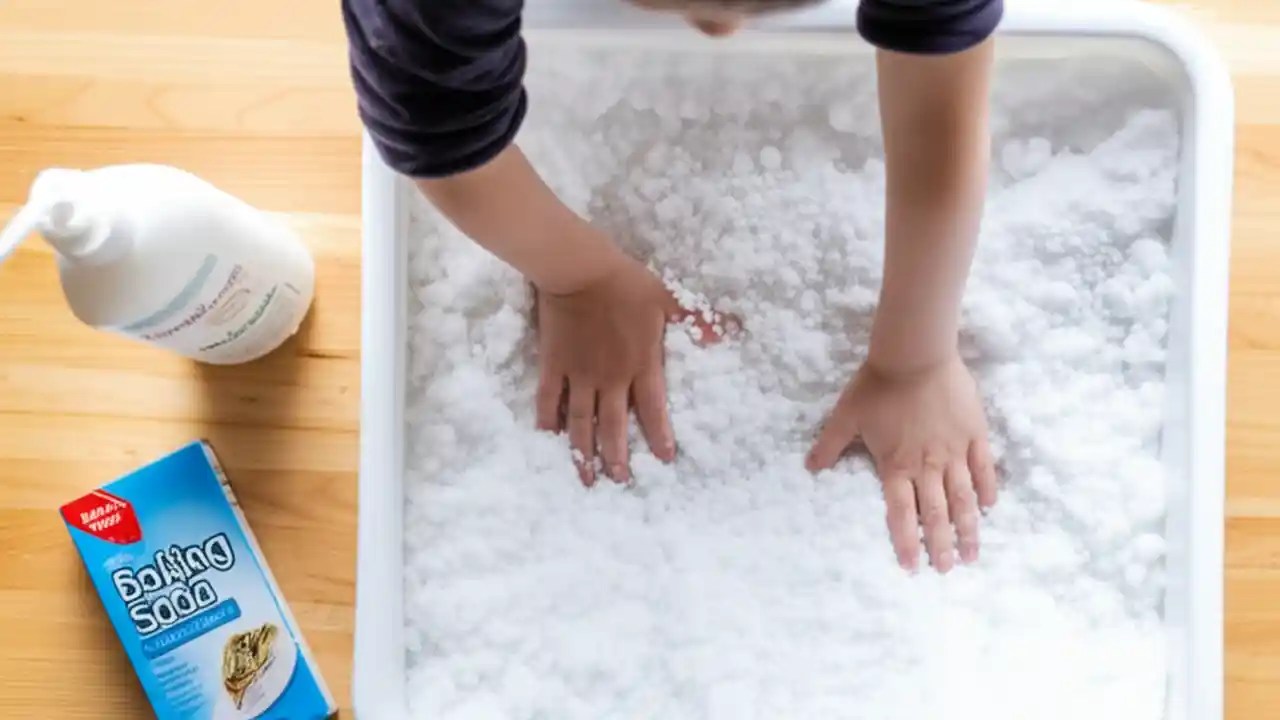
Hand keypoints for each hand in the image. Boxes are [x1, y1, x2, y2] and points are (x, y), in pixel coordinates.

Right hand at [534, 256, 681, 485]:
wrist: (579, 270)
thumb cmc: (626, 284)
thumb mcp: (669, 299)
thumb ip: (695, 320)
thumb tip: (728, 332)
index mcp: (641, 365)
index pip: (653, 409)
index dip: (659, 436)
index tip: (665, 460)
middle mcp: (610, 378)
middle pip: (613, 427)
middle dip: (616, 457)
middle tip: (620, 482)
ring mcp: (579, 374)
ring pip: (580, 422)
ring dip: (583, 452)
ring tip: (586, 478)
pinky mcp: (554, 365)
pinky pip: (549, 399)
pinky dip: (548, 420)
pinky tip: (549, 438)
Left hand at [806, 353, 997, 572]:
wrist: (915, 355)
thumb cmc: (878, 384)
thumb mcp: (846, 415)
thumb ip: (829, 445)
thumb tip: (810, 467)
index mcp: (895, 465)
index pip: (900, 513)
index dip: (905, 541)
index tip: (912, 567)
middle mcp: (927, 465)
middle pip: (936, 514)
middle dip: (941, 545)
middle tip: (947, 570)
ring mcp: (954, 451)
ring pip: (963, 498)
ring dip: (968, 528)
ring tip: (973, 553)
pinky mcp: (975, 433)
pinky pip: (984, 468)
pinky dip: (987, 488)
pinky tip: (990, 506)